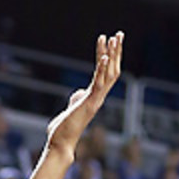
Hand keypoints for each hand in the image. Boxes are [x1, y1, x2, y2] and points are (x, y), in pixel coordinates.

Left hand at [46, 32, 123, 155]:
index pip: (106, 73)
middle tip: (118, 33)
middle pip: (113, 70)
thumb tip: (79, 92)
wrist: (60, 144)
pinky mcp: (89, 103)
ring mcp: (95, 100)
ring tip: (113, 38)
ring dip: (111, 55)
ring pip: (109, 74)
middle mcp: (99, 97)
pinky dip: (101, 69)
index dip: (110, 56)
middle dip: (116, 51)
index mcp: (95, 96)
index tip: (109, 40)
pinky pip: (98, 83)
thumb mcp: (72, 108)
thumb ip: (77, 98)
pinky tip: (104, 56)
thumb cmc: (64, 129)